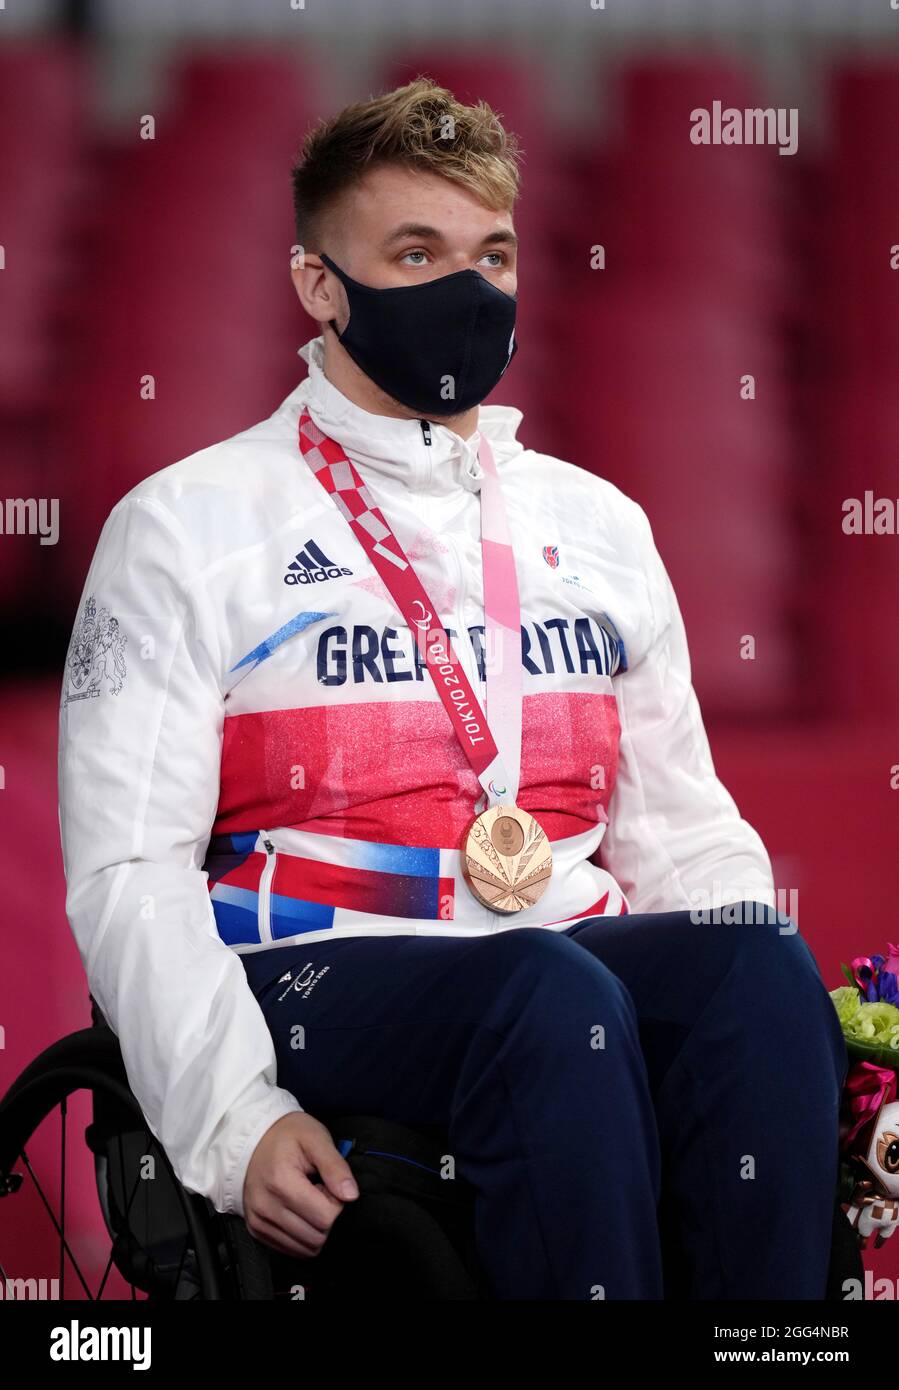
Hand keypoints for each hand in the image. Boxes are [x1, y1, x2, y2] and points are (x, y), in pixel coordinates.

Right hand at [242, 1111, 359, 1257]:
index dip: (336, 1203)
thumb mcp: (315, 1138)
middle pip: (316, 1237)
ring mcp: (258, 1222)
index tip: (328, 1184)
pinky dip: (301, 1235)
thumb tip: (351, 1195)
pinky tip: (297, 1210)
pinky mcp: (256, 1230)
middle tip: (320, 1192)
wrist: (252, 1140)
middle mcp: (265, 1207)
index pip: (325, 1217)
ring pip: (304, 1249)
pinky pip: (289, 1249)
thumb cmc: (287, 1136)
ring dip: (314, 1228)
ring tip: (308, 1200)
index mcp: (281, 1181)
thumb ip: (335, 1166)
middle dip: (326, 1217)